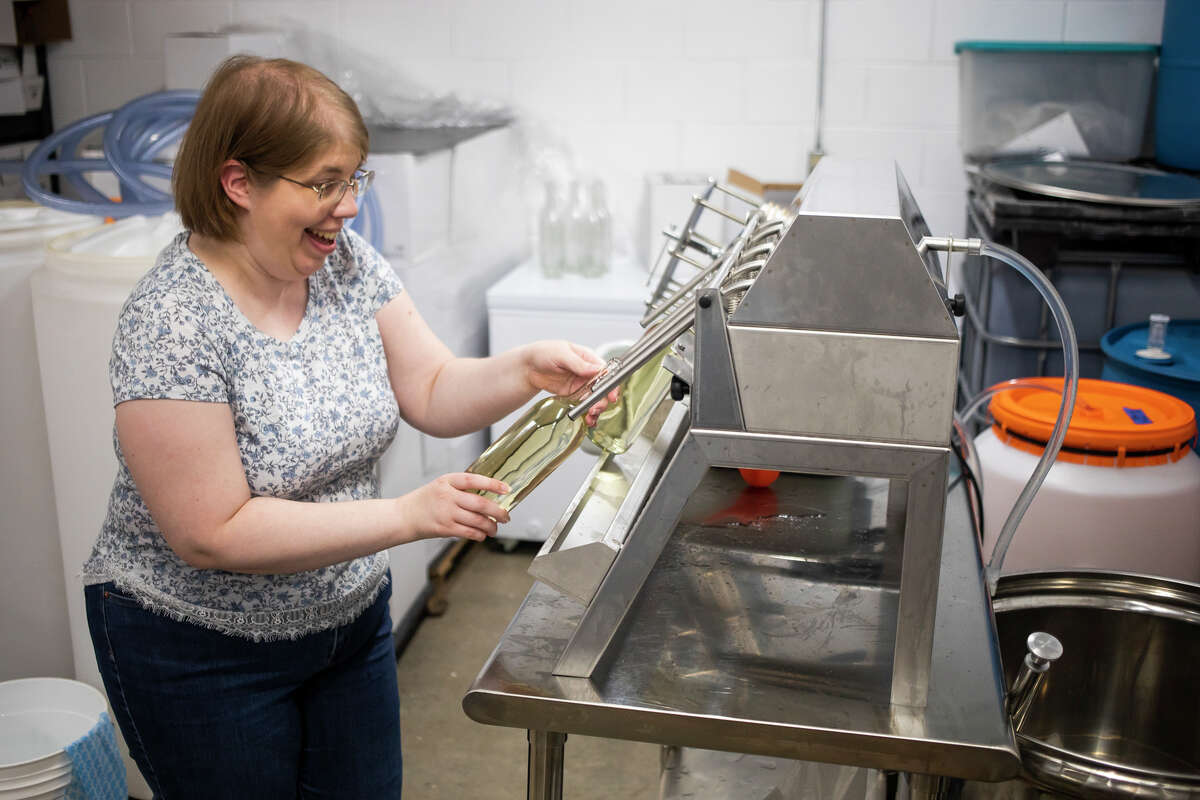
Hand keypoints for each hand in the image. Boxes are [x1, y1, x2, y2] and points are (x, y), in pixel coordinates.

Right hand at [397, 473, 511, 541]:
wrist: (403, 516)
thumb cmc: (424, 501)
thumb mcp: (440, 486)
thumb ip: (461, 489)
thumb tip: (488, 496)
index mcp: (447, 481)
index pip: (474, 480)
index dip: (493, 484)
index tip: (506, 489)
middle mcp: (448, 496)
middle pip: (481, 504)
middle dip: (498, 512)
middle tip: (506, 516)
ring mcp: (446, 513)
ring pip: (478, 520)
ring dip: (491, 526)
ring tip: (495, 528)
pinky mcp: (444, 528)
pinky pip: (469, 532)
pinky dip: (480, 535)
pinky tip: (483, 535)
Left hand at [523, 340, 619, 425]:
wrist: (528, 367)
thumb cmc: (544, 353)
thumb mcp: (561, 354)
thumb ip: (578, 363)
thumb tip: (595, 369)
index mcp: (588, 359)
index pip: (606, 372)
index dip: (611, 384)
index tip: (611, 394)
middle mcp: (587, 373)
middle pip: (603, 388)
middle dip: (602, 400)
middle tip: (596, 408)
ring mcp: (581, 385)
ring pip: (595, 399)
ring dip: (596, 408)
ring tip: (591, 416)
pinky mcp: (574, 396)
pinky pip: (584, 405)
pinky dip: (587, 413)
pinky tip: (588, 419)